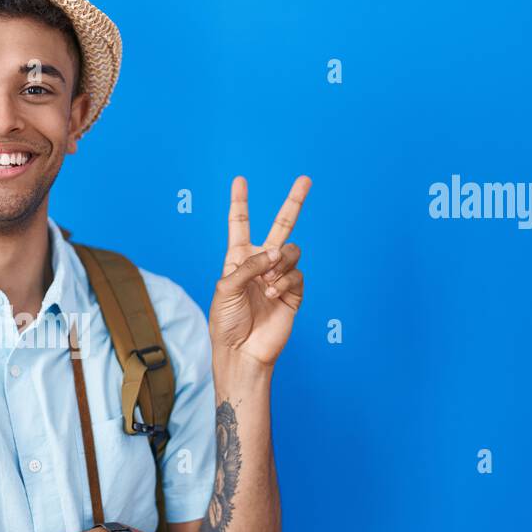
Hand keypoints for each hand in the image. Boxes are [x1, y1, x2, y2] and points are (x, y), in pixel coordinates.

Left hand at [209, 175, 310, 368]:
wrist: (242, 351)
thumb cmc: (226, 322)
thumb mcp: (226, 288)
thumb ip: (249, 264)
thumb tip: (277, 252)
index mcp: (238, 259)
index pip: (239, 225)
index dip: (240, 202)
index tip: (239, 180)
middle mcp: (260, 264)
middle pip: (281, 226)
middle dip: (294, 202)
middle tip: (305, 179)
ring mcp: (278, 277)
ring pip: (291, 251)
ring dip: (279, 263)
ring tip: (267, 282)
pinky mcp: (294, 293)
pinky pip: (296, 274)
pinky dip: (284, 281)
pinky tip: (273, 294)